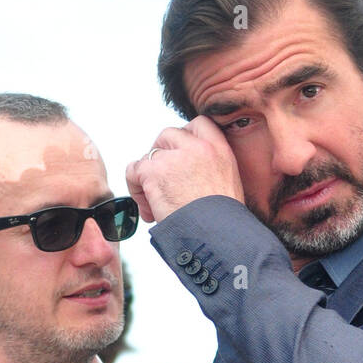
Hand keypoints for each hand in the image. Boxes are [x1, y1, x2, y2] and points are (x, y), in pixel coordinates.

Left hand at [126, 117, 244, 223]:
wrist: (217, 238)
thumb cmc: (223, 224)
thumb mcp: (228, 186)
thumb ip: (211, 169)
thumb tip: (190, 175)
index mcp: (220, 149)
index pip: (199, 124)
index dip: (185, 138)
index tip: (180, 158)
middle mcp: (197, 147)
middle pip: (167, 136)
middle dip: (161, 157)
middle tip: (163, 183)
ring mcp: (174, 158)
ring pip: (148, 157)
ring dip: (148, 180)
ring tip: (156, 206)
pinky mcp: (154, 172)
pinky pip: (134, 171)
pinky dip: (135, 189)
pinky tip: (148, 210)